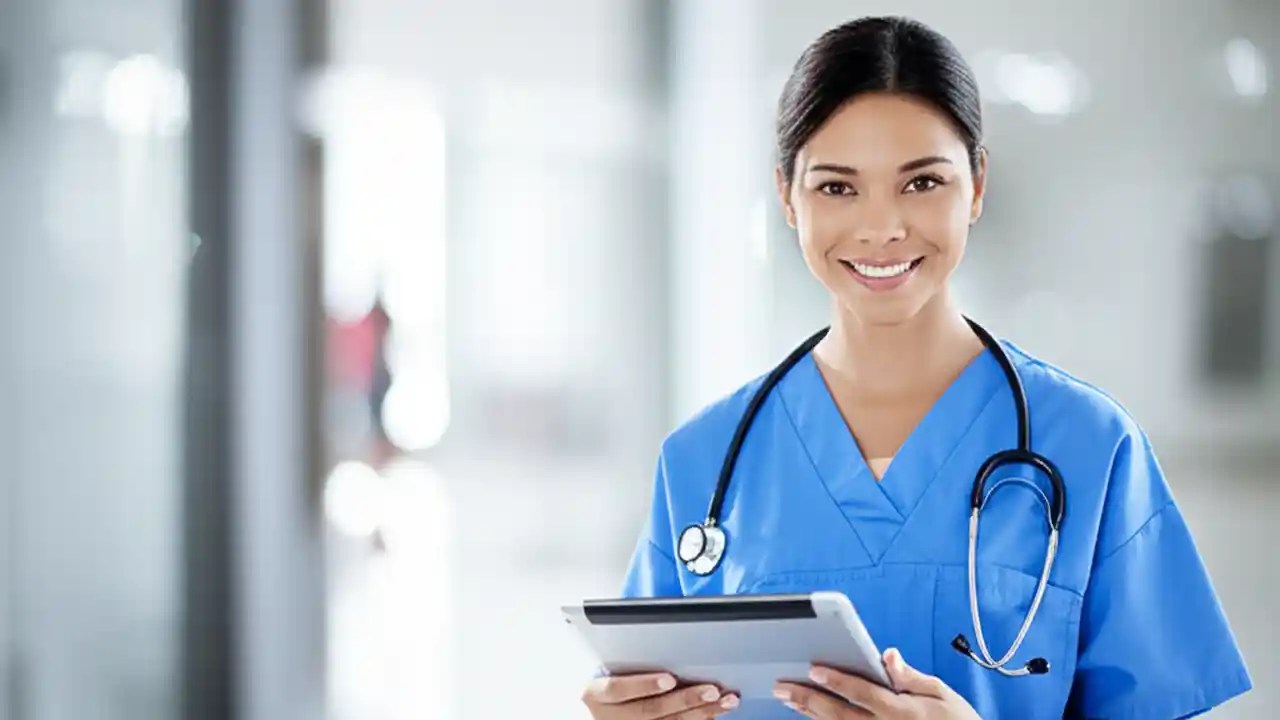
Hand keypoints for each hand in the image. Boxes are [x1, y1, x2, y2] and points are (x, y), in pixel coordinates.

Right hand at [582, 671, 740, 718]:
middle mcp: (609, 719)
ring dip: (701, 714)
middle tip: (712, 689)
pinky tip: (713, 714)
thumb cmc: (598, 687)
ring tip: (725, 701)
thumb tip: (666, 646)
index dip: (644, 685)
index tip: (669, 678)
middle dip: (684, 700)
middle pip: (649, 711)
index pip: (618, 689)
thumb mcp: (600, 672)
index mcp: (594, 695)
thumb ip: (624, 663)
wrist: (588, 715)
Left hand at [773, 648, 979, 718]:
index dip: (838, 682)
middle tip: (783, 687)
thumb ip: (910, 676)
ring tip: (788, 699)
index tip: (814, 669)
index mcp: (902, 711)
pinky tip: (809, 716)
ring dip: (811, 714)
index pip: (864, 694)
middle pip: (841, 715)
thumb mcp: (941, 693)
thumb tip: (888, 656)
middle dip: (809, 700)